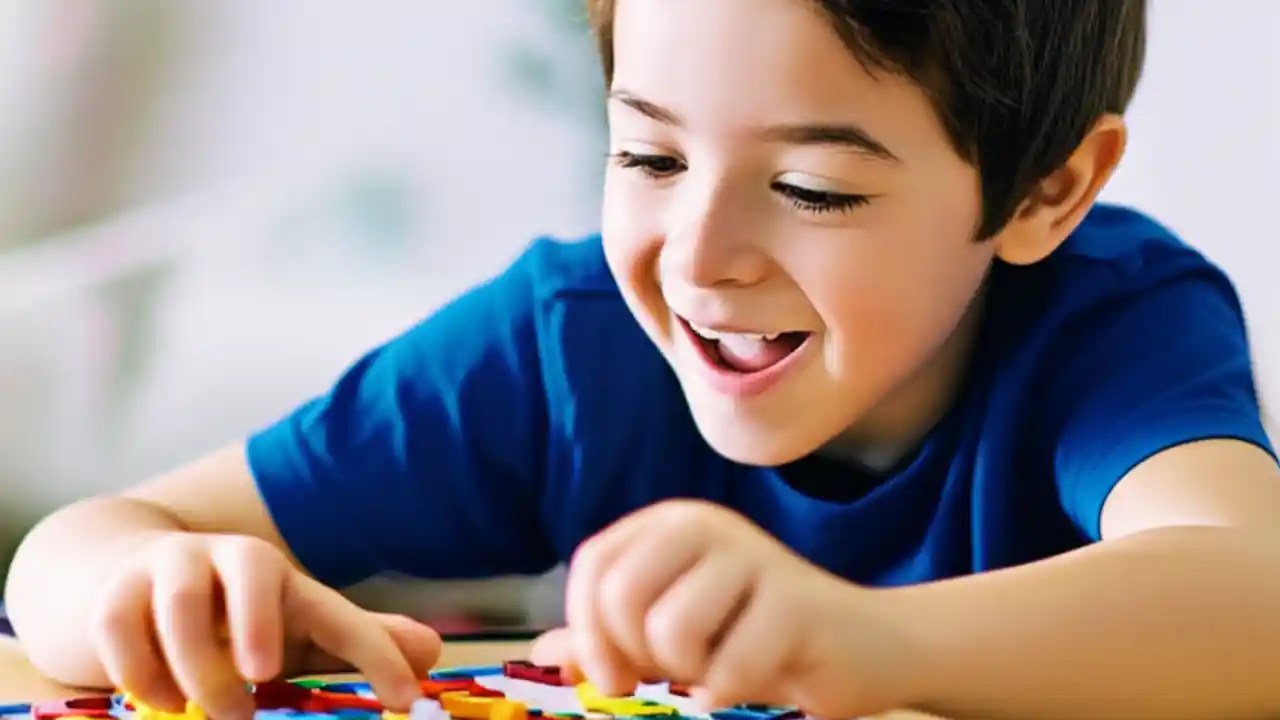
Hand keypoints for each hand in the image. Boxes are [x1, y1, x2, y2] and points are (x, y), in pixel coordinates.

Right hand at [90, 532, 439, 718]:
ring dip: (196, 662)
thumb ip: (357, 642)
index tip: (405, 702)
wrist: (129, 576)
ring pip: (181, 601)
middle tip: (258, 683)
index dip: (376, 653)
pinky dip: (138, 670)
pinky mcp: (112, 595)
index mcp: (281, 575)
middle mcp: (227, 559)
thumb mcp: (294, 626)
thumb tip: (432, 653)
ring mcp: (166, 570)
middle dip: (260, 624)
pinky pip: (118, 626)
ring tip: (208, 709)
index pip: (338, 610)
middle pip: (255, 570)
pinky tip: (159, 701)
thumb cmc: (230, 613)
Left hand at [549, 500, 915, 717]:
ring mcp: (753, 556)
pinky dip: (732, 689)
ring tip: (722, 664)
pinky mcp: (795, 601)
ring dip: (691, 670)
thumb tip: (543, 652)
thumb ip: (609, 638)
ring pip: (671, 630)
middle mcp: (707, 525)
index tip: (614, 674)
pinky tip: (757, 678)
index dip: (587, 629)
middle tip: (671, 672)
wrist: (864, 647)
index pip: (593, 566)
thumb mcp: (674, 636)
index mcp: (671, 525)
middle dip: (635, 654)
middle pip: (621, 595)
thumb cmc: (757, 639)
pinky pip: (729, 664)